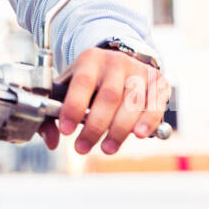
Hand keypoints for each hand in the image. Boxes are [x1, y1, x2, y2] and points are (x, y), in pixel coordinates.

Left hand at [38, 47, 170, 154]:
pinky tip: (138, 134)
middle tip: (82, 148)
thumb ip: (53, 113)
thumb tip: (51, 141)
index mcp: (90, 59)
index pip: (82, 82)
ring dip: (119, 130)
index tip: (65, 130)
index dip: (74, 107)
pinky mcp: (158, 82)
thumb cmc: (90, 79)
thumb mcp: (69, 86)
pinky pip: (155, 104)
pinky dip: (148, 121)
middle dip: (95, 127)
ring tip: (107, 148)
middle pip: (109, 96)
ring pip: (132, 103)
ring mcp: (139, 71)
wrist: (119, 59)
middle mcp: (116, 62)